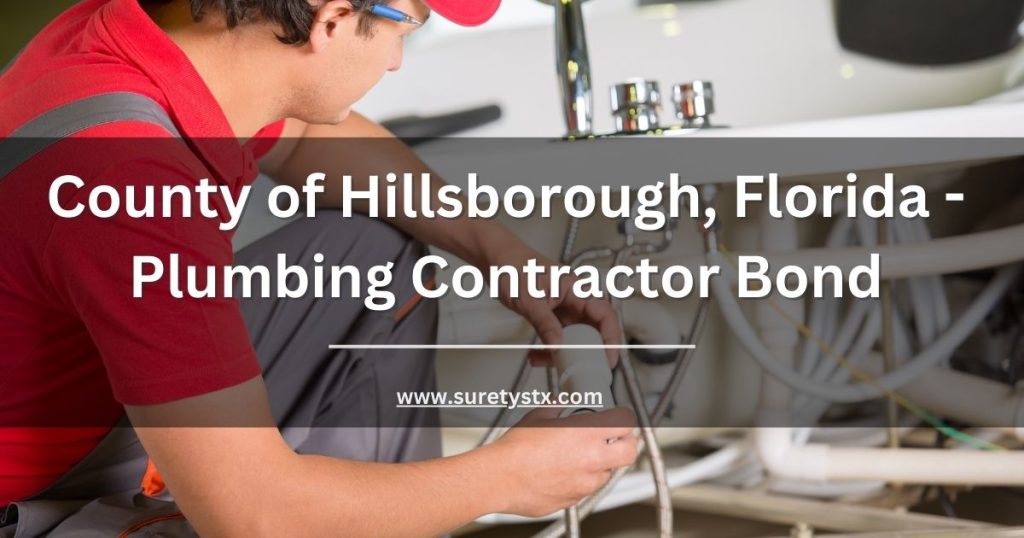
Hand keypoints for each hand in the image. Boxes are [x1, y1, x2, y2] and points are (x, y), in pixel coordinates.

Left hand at [489, 245, 621, 367]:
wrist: (496, 262)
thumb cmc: (512, 266)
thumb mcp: (528, 298)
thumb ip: (544, 323)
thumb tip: (557, 345)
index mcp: (577, 288)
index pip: (604, 314)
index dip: (611, 337)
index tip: (608, 357)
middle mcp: (575, 299)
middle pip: (593, 330)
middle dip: (585, 352)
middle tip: (577, 367)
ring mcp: (565, 308)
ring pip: (575, 338)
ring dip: (563, 354)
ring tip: (545, 360)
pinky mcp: (554, 316)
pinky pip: (559, 338)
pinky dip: (549, 349)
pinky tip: (537, 354)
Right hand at [491, 407, 638, 516]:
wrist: (500, 478)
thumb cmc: (516, 450)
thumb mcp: (539, 416)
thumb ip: (557, 407)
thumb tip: (560, 403)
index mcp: (587, 434)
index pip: (625, 423)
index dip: (623, 419)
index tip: (619, 418)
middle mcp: (592, 460)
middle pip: (629, 452)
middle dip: (625, 444)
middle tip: (614, 439)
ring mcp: (585, 483)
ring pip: (607, 473)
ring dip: (600, 464)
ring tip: (579, 457)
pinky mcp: (574, 499)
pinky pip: (586, 489)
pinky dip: (581, 480)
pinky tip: (563, 472)